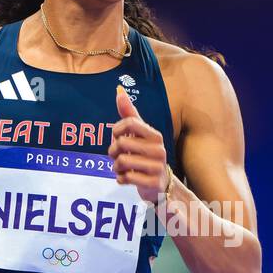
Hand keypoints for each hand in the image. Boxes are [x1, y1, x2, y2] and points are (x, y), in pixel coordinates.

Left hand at [108, 85, 168, 203]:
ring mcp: (157, 167)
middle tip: (117, 156)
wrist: (159, 183)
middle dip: (113, 151)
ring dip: (116, 166)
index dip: (116, 130)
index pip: (129, 122)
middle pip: (122, 143)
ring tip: (121, 168)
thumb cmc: (144, 154)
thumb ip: (128, 113)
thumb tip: (119, 90)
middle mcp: (159, 149)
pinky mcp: (152, 183)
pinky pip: (127, 178)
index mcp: (155, 135)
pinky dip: (121, 179)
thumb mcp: (138, 133)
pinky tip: (126, 178)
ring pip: (122, 161)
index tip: (116, 136)